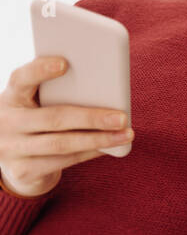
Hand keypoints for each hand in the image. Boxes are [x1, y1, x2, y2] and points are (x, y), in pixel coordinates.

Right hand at [0, 56, 133, 197]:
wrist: (13, 158)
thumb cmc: (36, 118)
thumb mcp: (37, 102)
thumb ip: (58, 92)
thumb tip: (105, 89)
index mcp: (11, 96)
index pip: (21, 79)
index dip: (40, 70)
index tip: (65, 63)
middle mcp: (6, 122)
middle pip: (53, 118)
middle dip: (91, 118)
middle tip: (121, 117)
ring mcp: (11, 148)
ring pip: (61, 144)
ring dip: (98, 139)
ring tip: (125, 134)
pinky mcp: (22, 171)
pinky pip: (63, 162)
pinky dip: (90, 153)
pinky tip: (110, 147)